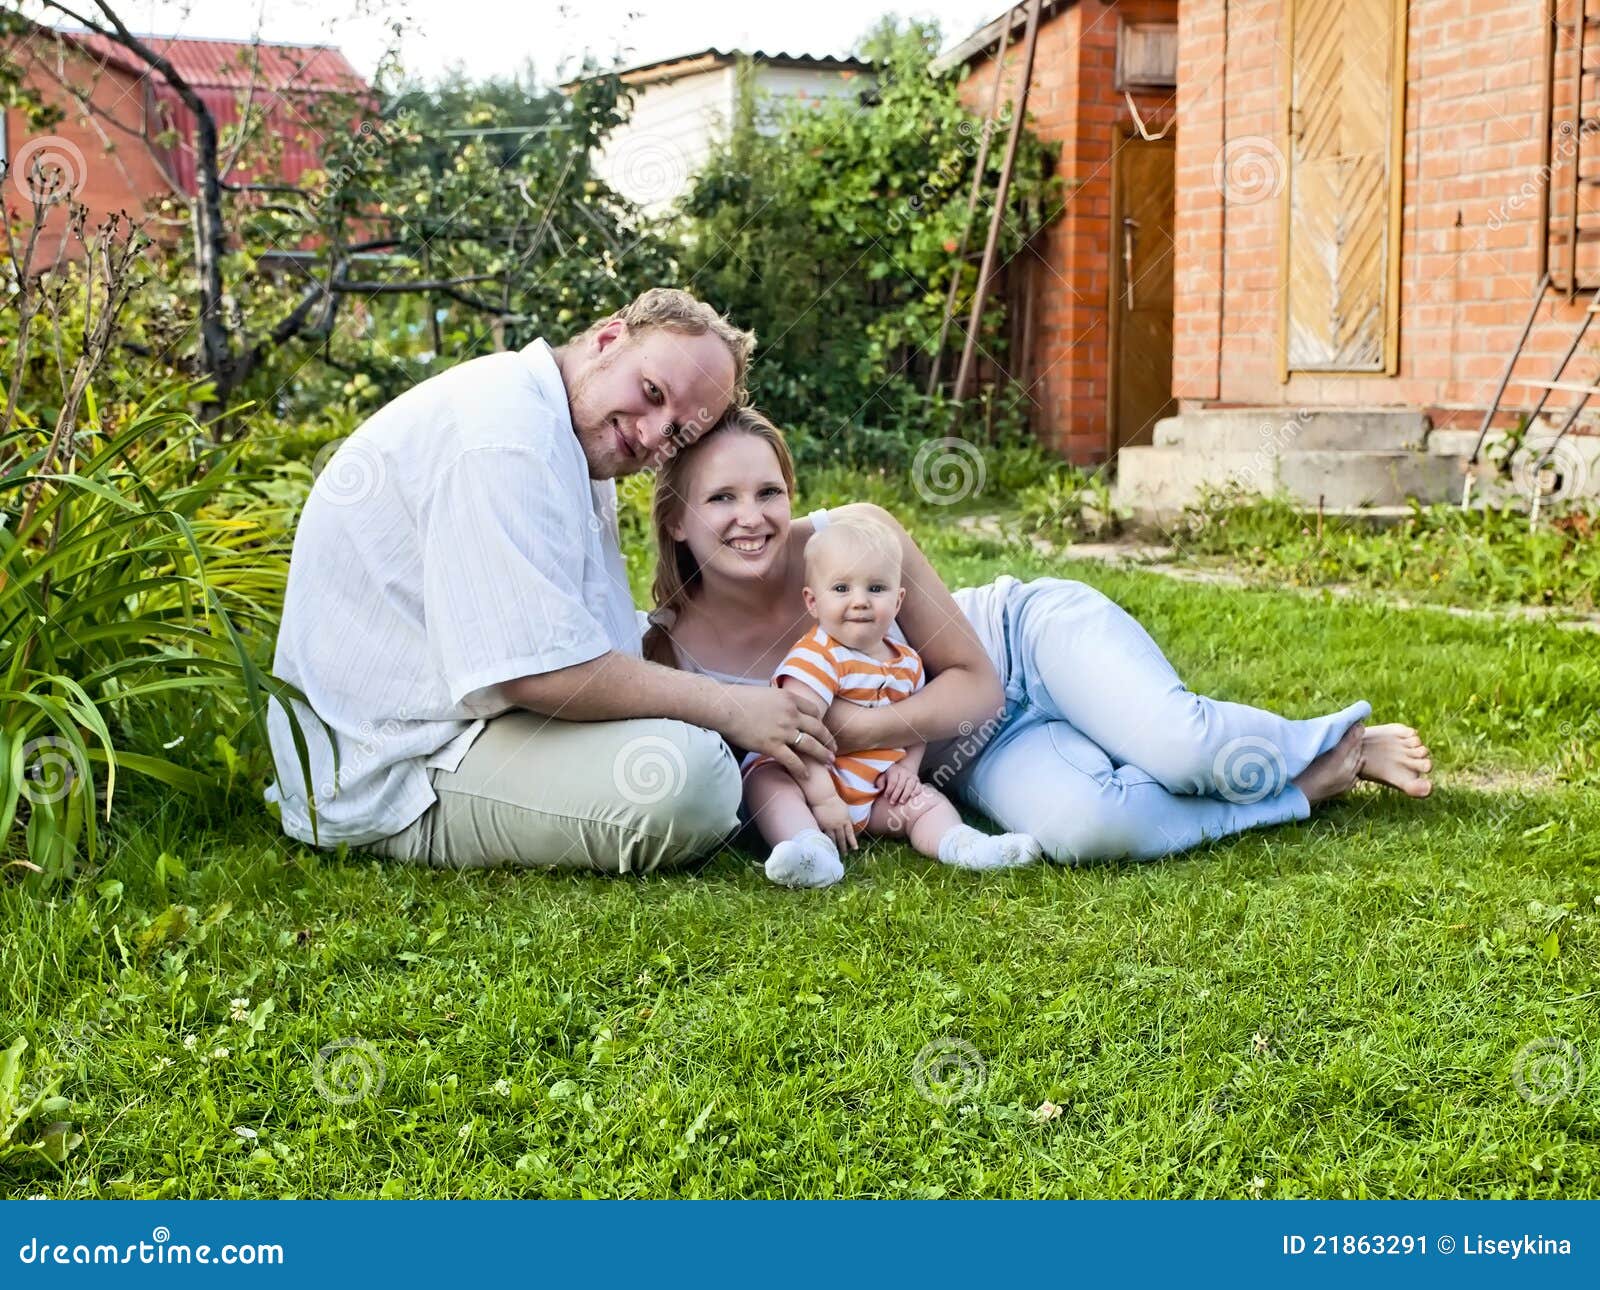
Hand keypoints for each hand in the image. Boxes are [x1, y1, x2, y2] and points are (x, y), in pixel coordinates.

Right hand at [716, 684, 834, 778]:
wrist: (725, 707)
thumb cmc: (739, 699)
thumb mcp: (765, 693)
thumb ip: (777, 701)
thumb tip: (777, 706)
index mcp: (789, 699)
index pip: (814, 711)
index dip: (820, 721)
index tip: (822, 729)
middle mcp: (791, 715)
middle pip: (817, 728)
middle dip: (828, 740)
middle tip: (834, 748)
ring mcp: (783, 731)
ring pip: (810, 745)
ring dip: (822, 754)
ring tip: (829, 761)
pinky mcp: (772, 746)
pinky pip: (792, 760)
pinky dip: (802, 769)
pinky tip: (806, 775)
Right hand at [812, 796, 857, 854]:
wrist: (824, 797)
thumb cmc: (834, 800)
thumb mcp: (845, 809)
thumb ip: (847, 818)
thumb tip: (852, 823)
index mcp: (846, 820)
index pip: (850, 834)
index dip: (853, 842)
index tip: (855, 849)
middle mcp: (839, 825)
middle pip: (842, 839)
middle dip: (843, 848)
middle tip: (844, 855)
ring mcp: (830, 826)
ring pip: (833, 839)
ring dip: (834, 847)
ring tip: (835, 853)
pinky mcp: (822, 825)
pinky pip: (824, 835)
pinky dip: (825, 841)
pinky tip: (825, 846)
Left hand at [878, 762, 921, 805]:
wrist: (903, 770)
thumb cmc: (891, 777)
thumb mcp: (883, 777)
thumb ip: (880, 782)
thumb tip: (881, 789)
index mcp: (895, 770)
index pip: (892, 781)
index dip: (889, 790)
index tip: (886, 797)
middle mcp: (904, 772)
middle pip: (901, 785)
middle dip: (896, 795)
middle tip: (892, 802)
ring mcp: (912, 776)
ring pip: (910, 786)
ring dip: (905, 795)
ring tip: (901, 802)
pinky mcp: (918, 781)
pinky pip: (919, 786)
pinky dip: (916, 792)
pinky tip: (911, 797)